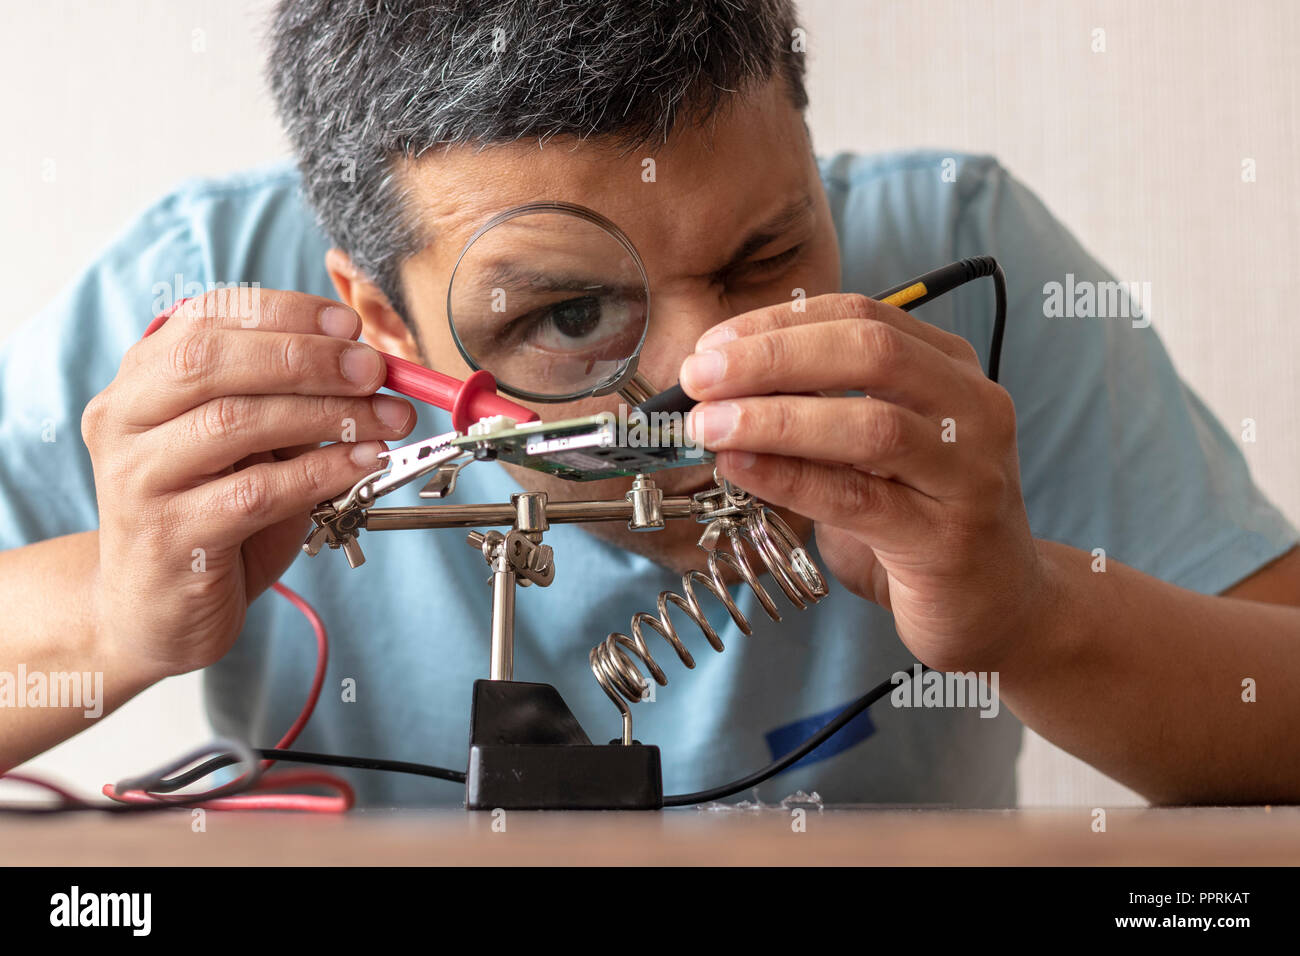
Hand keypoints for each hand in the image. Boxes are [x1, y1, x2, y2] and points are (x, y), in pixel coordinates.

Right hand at [81, 290, 415, 679]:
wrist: (155, 610)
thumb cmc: (212, 513)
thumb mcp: (248, 445)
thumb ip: (287, 400)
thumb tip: (366, 365)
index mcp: (141, 381)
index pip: (208, 318)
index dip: (284, 313)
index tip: (349, 325)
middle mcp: (125, 421)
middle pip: (212, 361)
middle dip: (307, 358)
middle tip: (373, 370)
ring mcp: (138, 479)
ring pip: (235, 422)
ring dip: (327, 414)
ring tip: (388, 419)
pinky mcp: (170, 536)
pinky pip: (256, 491)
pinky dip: (321, 471)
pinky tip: (364, 464)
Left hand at [679, 293, 1046, 671]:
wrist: (998, 605)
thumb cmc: (917, 519)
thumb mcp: (868, 449)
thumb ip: (818, 409)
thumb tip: (720, 387)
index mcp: (950, 369)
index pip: (861, 314)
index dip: (778, 323)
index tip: (711, 345)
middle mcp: (971, 408)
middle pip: (870, 351)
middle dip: (773, 356)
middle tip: (699, 375)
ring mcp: (968, 474)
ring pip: (869, 423)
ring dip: (774, 418)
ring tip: (709, 426)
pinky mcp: (947, 539)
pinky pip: (858, 497)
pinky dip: (791, 478)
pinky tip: (740, 469)